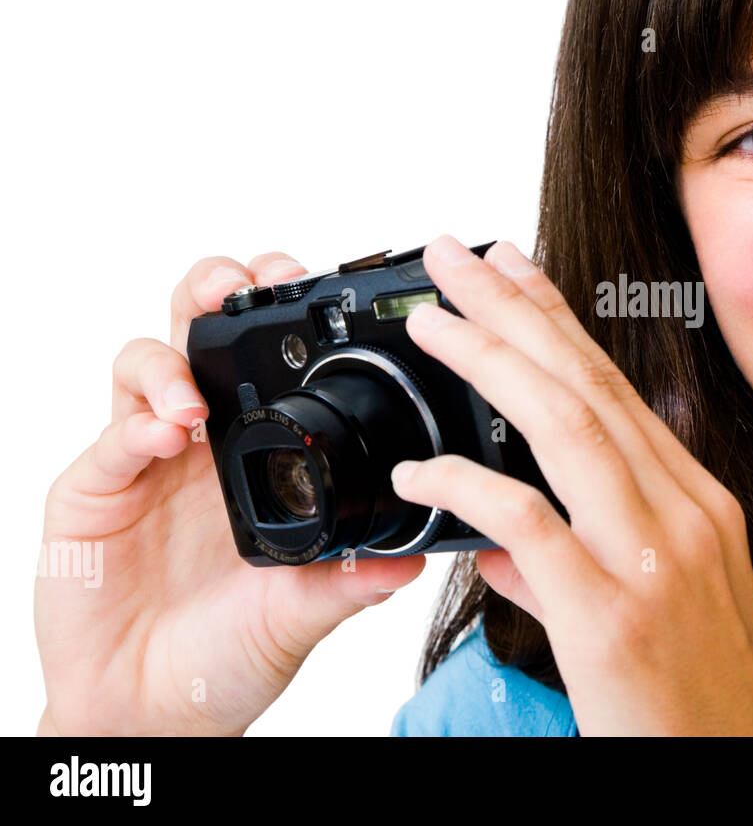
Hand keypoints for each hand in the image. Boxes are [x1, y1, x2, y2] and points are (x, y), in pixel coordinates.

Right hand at [36, 252, 425, 735]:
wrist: (157, 710)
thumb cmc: (229, 653)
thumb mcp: (303, 614)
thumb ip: (350, 582)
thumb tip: (414, 556)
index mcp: (258, 455)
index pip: (269, 361)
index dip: (286, 316)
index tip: (318, 292)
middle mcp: (203, 443)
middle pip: (200, 331)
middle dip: (220, 290)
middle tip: (248, 286)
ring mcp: (146, 460)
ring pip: (145, 363)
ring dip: (172, 358)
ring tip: (195, 396)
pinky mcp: (94, 489)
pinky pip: (109, 436)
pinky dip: (136, 422)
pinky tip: (164, 434)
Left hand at [390, 235, 752, 734]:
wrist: (748, 778)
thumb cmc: (702, 703)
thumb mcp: (656, 614)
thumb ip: (574, 567)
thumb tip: (505, 547)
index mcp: (697, 505)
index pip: (616, 389)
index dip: (557, 320)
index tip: (513, 268)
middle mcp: (684, 515)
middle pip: (589, 387)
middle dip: (515, 310)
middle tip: (455, 256)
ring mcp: (654, 562)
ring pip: (569, 430)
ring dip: (494, 364)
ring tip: (432, 323)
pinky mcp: (612, 619)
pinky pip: (532, 528)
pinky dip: (471, 488)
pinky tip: (420, 473)